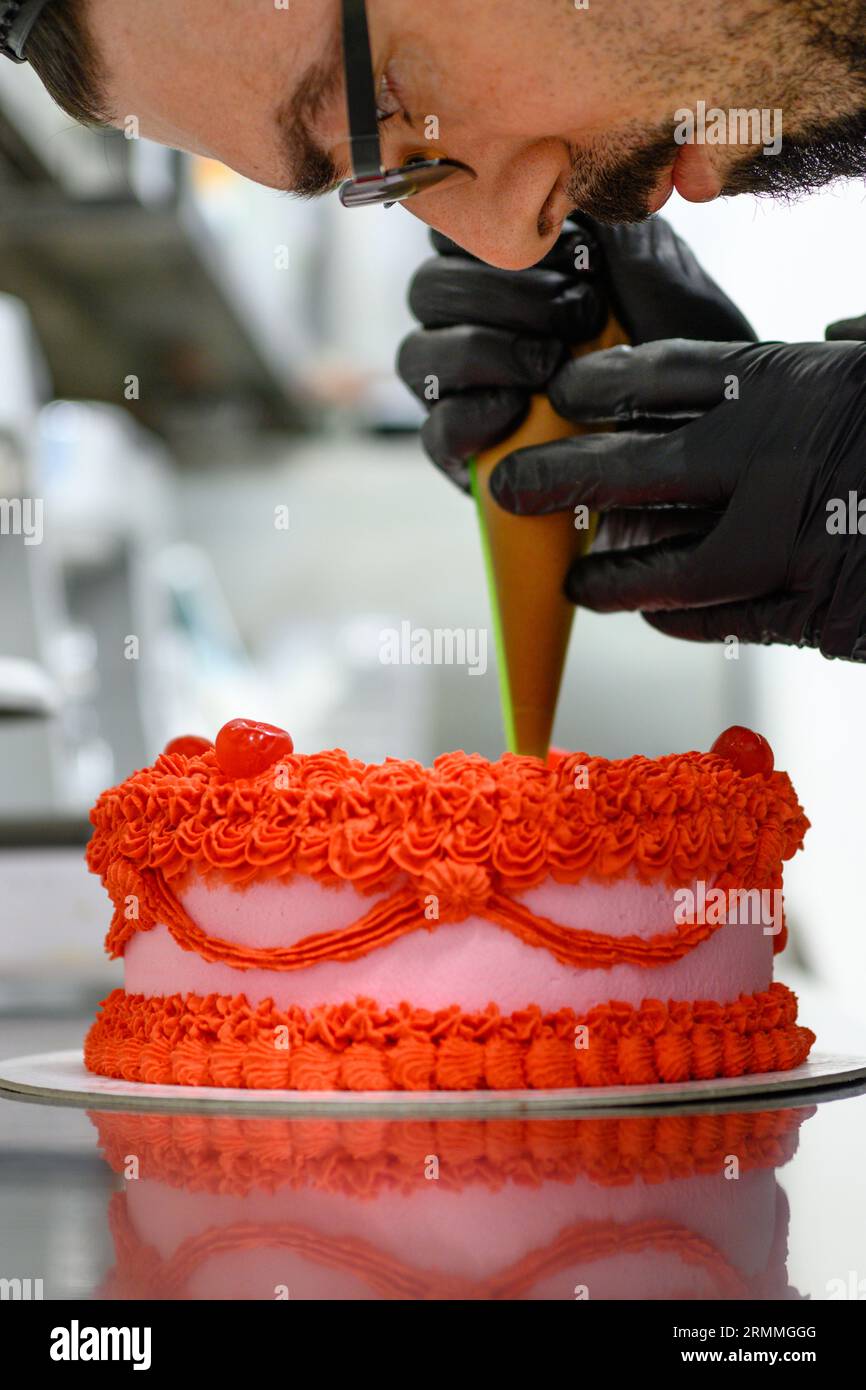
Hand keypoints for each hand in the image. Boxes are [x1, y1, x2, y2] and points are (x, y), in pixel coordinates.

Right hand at [397, 216, 754, 489]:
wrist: (714, 457)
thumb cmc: (688, 359)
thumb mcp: (663, 280)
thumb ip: (608, 226)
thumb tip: (562, 178)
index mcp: (513, 273)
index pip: (455, 230)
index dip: (487, 229)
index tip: (567, 248)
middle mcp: (478, 327)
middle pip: (427, 287)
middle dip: (496, 293)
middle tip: (576, 313)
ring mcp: (467, 394)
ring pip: (417, 354)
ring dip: (479, 350)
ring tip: (548, 366)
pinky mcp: (471, 458)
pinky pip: (435, 431)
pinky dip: (470, 416)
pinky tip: (520, 412)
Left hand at [489, 338, 865, 661]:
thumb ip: (849, 350)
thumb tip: (832, 337)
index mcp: (789, 385)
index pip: (663, 376)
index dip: (598, 386)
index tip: (563, 393)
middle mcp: (770, 464)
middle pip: (634, 470)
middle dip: (561, 480)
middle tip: (513, 489)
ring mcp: (786, 545)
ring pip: (668, 568)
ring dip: (614, 577)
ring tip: (578, 585)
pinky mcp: (812, 610)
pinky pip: (720, 618)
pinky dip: (678, 616)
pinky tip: (656, 613)